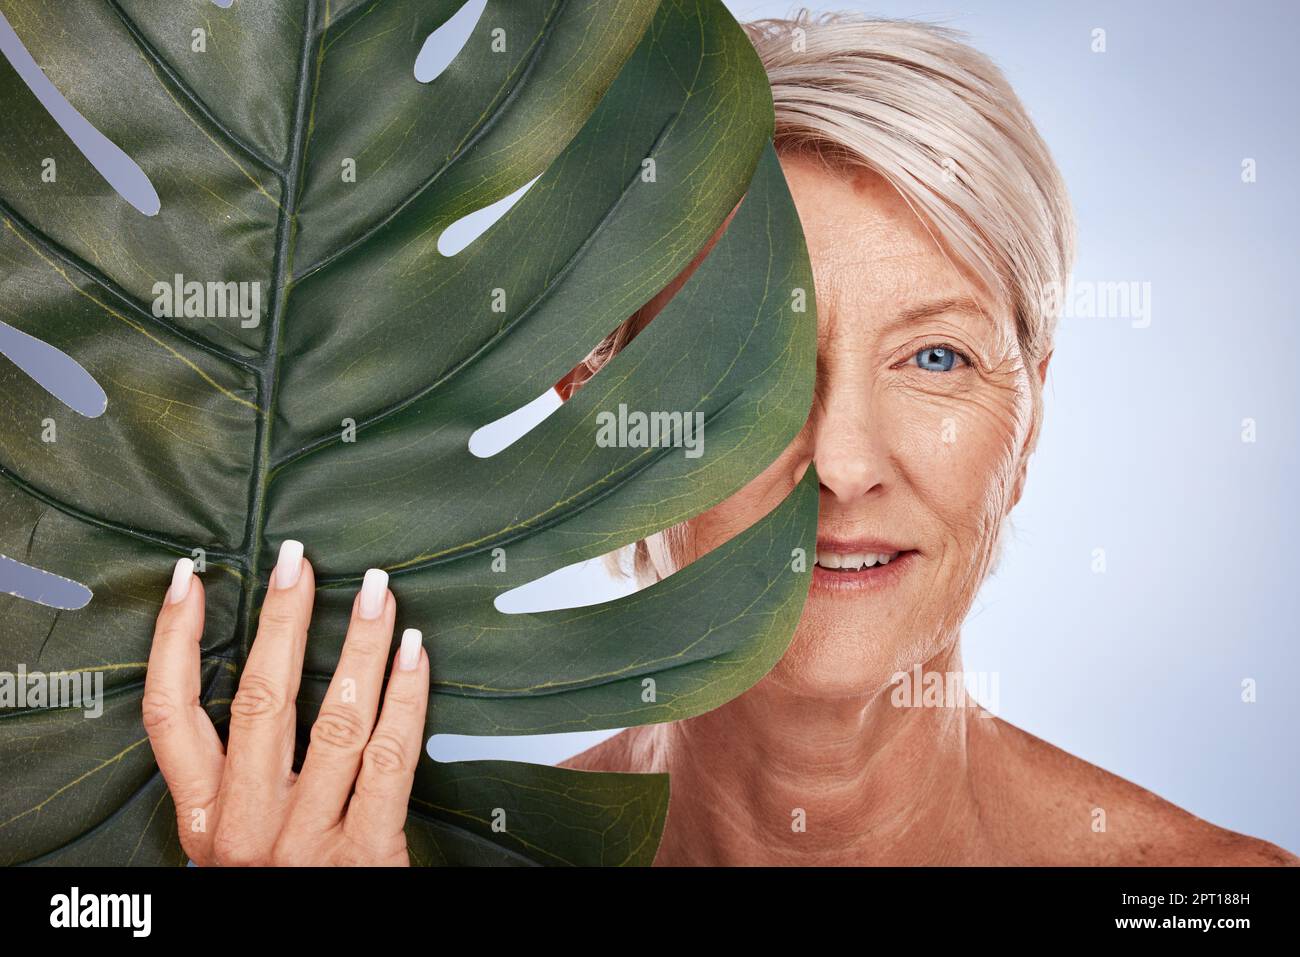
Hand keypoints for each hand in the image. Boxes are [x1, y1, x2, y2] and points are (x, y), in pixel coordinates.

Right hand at [142, 540, 428, 865]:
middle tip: (300, 559)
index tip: (190, 581)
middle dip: (281, 622)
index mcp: (202, 821)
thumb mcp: (233, 848)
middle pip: (260, 701)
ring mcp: (308, 839)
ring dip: (359, 646)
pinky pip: (392, 758)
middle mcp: (245, 826)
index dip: (175, 642)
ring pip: (336, 719)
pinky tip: (417, 653)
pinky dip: (407, 698)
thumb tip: (255, 682)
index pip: (171, 716)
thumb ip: (237, 782)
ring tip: (378, 591)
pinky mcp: (369, 855)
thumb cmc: (278, 891)